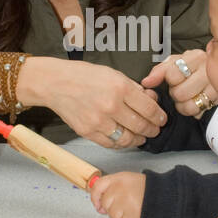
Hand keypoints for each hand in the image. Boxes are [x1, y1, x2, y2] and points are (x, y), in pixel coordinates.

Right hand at [28, 59, 167, 148]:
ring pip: (127, 139)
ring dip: (138, 140)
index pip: (149, 108)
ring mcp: (99, 121)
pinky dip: (121, 144)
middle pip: (141, 125)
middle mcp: (111, 106)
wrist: (55, 83)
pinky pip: (110, 144)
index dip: (159, 117)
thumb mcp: (112, 73)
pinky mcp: (88, 132)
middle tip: (155, 130)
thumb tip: (150, 100)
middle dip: (152, 130)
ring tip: (141, 137)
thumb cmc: (83, 76)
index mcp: (120, 88)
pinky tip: (124, 139)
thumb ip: (133, 88)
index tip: (162, 119)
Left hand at [89, 171, 146, 217]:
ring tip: (133, 209)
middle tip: (125, 206)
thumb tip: (99, 205)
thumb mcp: (127, 180)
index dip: (95, 197)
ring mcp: (125, 202)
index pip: (98, 187)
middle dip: (114, 208)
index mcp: (118, 179)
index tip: (98, 205)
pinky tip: (137, 215)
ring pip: (114, 216)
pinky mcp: (132, 215)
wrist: (164, 194)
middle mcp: (120, 189)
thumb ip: (112, 187)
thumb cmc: (146, 188)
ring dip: (122, 216)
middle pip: (106, 204)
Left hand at [142, 50, 217, 116]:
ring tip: (186, 96)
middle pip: (180, 93)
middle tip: (180, 88)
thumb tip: (147, 82)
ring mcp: (215, 86)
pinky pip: (198, 112)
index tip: (173, 78)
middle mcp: (208, 70)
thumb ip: (159, 71)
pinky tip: (195, 101)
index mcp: (196, 57)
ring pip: (189, 106)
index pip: (173, 75)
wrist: (215, 69)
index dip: (169, 80)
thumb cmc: (193, 65)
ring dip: (183, 105)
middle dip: (176, 93)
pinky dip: (193, 110)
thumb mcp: (175, 62)